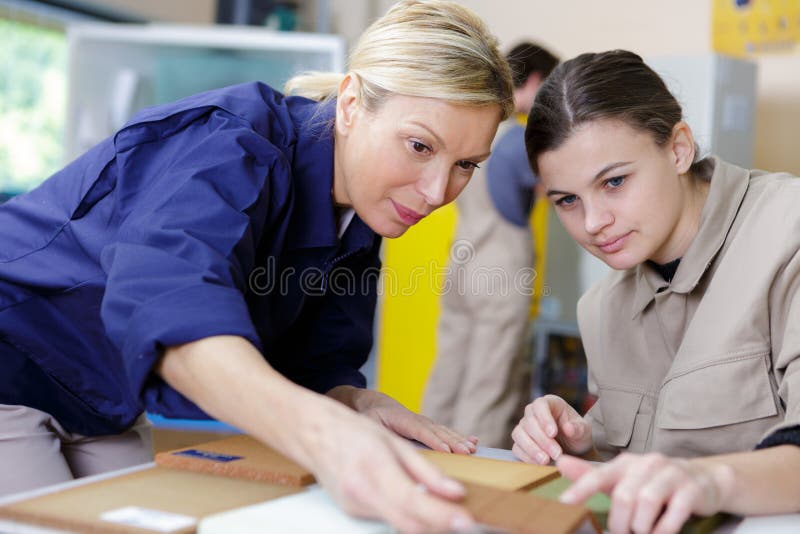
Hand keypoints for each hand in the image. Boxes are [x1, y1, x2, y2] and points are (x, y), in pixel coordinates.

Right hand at [304, 395, 475, 531]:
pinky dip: (406, 514)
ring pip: (400, 524)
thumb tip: (455, 492)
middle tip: (464, 522)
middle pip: (410, 524)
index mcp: (376, 470)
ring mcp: (355, 507)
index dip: (443, 516)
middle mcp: (363, 494)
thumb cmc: (354, 432)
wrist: (312, 434)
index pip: (415, 503)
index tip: (467, 521)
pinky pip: (387, 518)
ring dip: (424, 521)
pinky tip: (416, 504)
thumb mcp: (395, 443)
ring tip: (446, 512)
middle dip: (439, 526)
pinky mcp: (352, 512)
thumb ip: (427, 471)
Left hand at [328, 386, 477, 453]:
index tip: (446, 450)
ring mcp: (424, 423)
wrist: (373, 403)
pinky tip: (474, 441)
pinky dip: (460, 437)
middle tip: (467, 452)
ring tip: (473, 448)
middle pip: (437, 431)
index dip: (433, 440)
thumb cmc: (369, 415)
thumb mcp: (367, 422)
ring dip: (460, 440)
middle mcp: (416, 419)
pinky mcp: (428, 427)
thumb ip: (375, 433)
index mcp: (401, 419)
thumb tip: (384, 446)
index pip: (419, 430)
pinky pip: (445, 433)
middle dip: (453, 442)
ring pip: (444, 432)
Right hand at [511, 394, 591, 463]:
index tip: (553, 433)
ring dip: (532, 448)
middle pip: (529, 422)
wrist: (573, 449)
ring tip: (546, 461)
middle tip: (557, 454)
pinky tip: (538, 464)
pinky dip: (526, 456)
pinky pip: (517, 448)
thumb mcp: (584, 431)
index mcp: (550, 403)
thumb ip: (578, 428)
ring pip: (519, 434)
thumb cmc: (577, 434)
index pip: (540, 405)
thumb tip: (568, 428)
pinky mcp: (520, 442)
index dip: (544, 418)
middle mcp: (533, 413)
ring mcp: (524, 427)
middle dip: (542, 440)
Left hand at [557, 453, 735, 533]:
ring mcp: (671, 475)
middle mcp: (647, 463)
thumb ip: (592, 475)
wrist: (705, 479)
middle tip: (623, 533)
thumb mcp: (623, 477)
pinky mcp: (691, 490)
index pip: (598, 476)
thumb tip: (560, 464)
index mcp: (626, 463)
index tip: (564, 504)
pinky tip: (660, 533)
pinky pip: (672, 515)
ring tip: (643, 531)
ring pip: (645, 503)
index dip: (580, 490)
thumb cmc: (655, 482)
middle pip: (623, 497)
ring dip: (641, 527)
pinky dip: (662, 530)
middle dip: (620, 523)